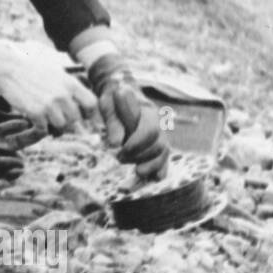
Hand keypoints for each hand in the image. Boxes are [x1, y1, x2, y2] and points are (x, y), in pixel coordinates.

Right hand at [0, 43, 96, 132]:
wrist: (8, 69)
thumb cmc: (31, 70)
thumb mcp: (56, 73)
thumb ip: (70, 87)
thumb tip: (82, 102)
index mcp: (70, 83)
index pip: (92, 104)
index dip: (89, 114)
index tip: (83, 117)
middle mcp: (63, 95)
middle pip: (76, 119)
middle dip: (68, 121)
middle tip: (57, 119)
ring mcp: (50, 105)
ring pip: (62, 126)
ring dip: (53, 126)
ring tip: (45, 119)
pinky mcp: (36, 113)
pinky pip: (44, 130)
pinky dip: (39, 129)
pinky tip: (34, 121)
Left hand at [88, 54, 170, 179]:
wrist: (118, 94)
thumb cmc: (112, 100)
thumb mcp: (108, 106)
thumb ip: (113, 123)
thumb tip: (115, 144)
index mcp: (148, 112)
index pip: (150, 131)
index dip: (136, 143)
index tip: (120, 150)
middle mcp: (158, 125)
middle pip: (158, 145)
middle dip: (140, 155)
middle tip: (119, 157)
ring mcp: (159, 136)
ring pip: (163, 154)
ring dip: (151, 166)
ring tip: (136, 172)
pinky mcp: (157, 147)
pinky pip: (163, 160)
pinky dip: (160, 170)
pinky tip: (154, 178)